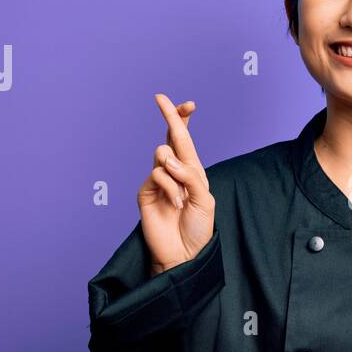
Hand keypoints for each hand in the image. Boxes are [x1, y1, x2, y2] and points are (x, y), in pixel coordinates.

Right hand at [138, 94, 215, 274]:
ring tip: (183, 197)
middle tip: (161, 98)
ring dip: (177, 172)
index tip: (188, 104)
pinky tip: (175, 204)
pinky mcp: (146, 191)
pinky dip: (170, 187)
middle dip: (170, 116)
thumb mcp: (204, 199)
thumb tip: (168, 159)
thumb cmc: (198, 228)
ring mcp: (159, 180)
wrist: (183, 253)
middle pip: (170, 137)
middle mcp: (175, 172)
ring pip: (162, 154)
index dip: (184, 120)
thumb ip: (190, 176)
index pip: (186, 140)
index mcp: (192, 171)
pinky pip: (157, 174)